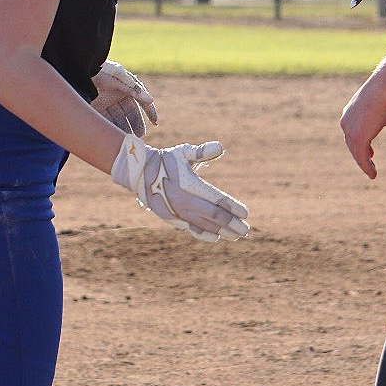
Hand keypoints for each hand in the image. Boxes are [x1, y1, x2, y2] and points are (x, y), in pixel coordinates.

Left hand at [91, 60, 158, 136]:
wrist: (77, 68)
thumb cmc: (101, 70)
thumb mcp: (119, 78)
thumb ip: (134, 90)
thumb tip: (151, 99)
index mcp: (127, 86)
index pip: (141, 101)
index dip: (149, 111)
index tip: (155, 122)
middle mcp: (118, 95)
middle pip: (130, 112)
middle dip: (136, 124)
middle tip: (140, 136)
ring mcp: (107, 102)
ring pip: (119, 118)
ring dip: (124, 128)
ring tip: (128, 138)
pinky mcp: (96, 107)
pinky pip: (107, 120)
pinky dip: (111, 128)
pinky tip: (115, 136)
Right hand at [110, 134, 249, 241]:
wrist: (139, 173)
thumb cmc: (165, 160)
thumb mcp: (183, 152)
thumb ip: (202, 152)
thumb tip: (220, 147)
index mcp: (192, 186)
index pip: (219, 201)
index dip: (234, 208)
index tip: (246, 214)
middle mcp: (187, 203)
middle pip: (216, 218)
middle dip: (233, 225)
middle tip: (246, 231)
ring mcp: (179, 213)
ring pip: (205, 226)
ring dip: (222, 232)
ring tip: (236, 236)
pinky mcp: (172, 219)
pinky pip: (191, 230)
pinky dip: (204, 235)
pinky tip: (215, 238)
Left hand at [340, 79, 385, 180]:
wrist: (383, 89)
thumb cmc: (385, 92)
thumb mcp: (382, 104)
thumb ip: (382, 114)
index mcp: (349, 113)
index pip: (352, 132)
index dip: (359, 143)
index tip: (369, 151)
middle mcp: (346, 123)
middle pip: (352, 144)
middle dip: (360, 154)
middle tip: (369, 162)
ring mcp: (351, 131)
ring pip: (356, 153)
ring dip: (364, 164)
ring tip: (372, 173)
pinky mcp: (358, 139)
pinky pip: (361, 158)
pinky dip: (366, 167)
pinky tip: (373, 174)